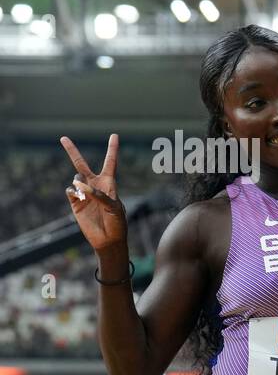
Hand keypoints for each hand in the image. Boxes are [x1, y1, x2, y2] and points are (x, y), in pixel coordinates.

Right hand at [62, 133, 126, 252]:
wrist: (108, 240)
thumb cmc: (117, 223)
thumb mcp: (114, 207)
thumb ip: (100, 195)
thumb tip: (80, 186)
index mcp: (109, 184)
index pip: (110, 163)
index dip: (112, 149)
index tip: (114, 135)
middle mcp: (95, 186)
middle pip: (81, 164)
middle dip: (72, 151)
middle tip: (63, 137)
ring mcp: (83, 193)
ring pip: (76, 178)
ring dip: (80, 183)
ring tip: (87, 194)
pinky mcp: (75, 203)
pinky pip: (70, 191)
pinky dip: (74, 192)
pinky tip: (80, 198)